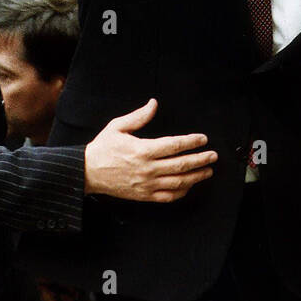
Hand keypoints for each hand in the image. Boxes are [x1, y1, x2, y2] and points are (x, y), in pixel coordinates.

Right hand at [82, 99, 216, 201]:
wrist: (87, 172)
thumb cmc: (102, 148)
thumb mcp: (118, 126)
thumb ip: (139, 116)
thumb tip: (154, 104)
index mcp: (143, 150)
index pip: (174, 145)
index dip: (191, 141)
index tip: (203, 139)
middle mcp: (147, 169)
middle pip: (181, 165)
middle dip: (201, 160)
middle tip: (213, 156)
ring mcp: (146, 184)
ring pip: (178, 182)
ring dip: (196, 176)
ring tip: (208, 171)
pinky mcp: (144, 196)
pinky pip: (167, 196)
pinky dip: (181, 192)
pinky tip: (189, 185)